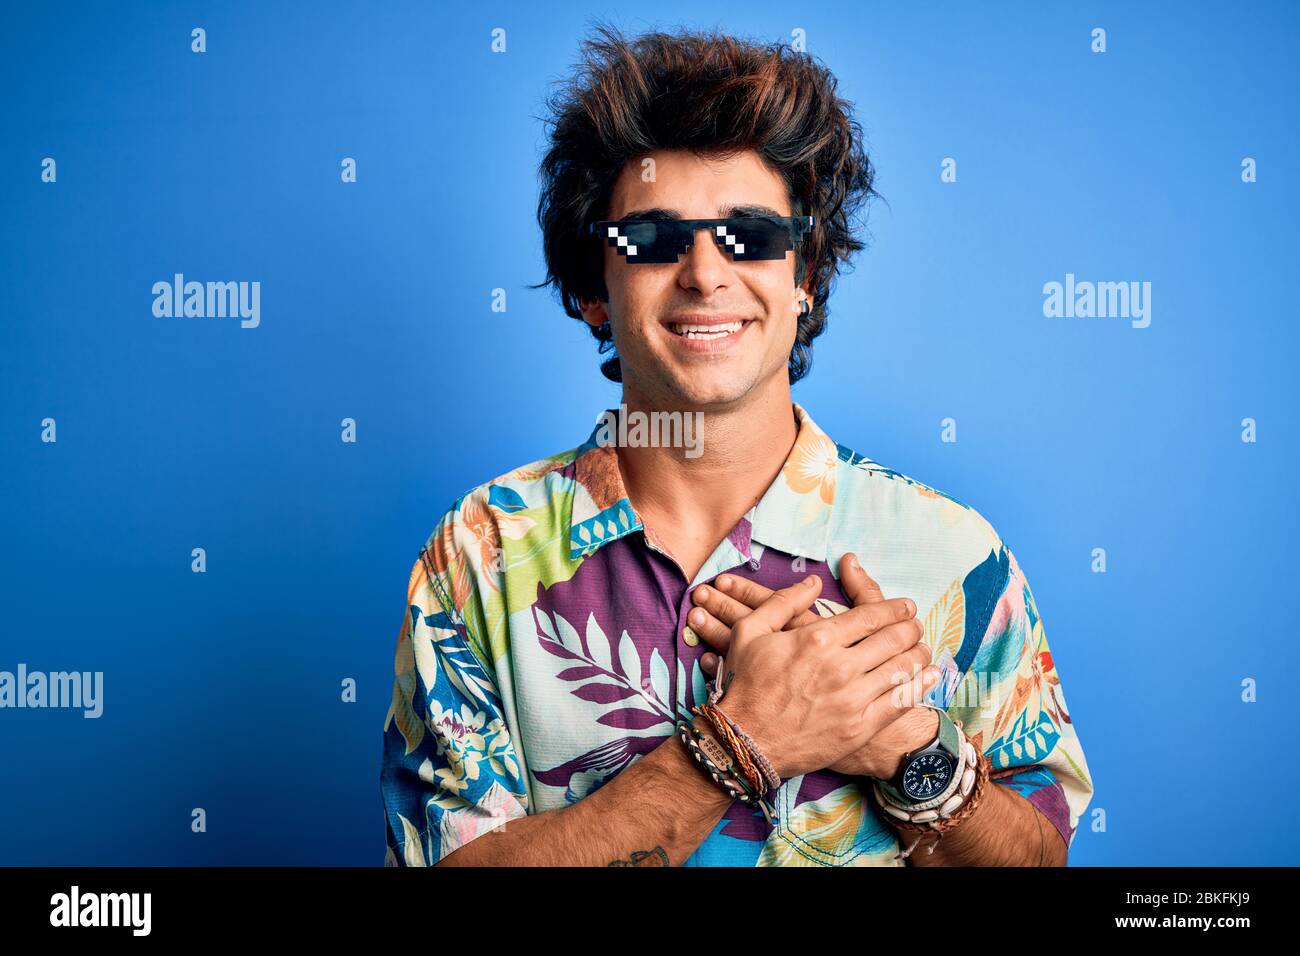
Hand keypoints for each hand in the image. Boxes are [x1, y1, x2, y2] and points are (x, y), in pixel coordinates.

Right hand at [688, 553, 941, 779]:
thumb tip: (813, 582)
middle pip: (894, 638)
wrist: (745, 742)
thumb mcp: (750, 632)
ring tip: (922, 648)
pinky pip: (901, 702)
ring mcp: (853, 699)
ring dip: (920, 653)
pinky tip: (930, 676)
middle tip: (916, 626)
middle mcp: (841, 666)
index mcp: (818, 638)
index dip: (895, 608)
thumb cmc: (746, 685)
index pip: (872, 615)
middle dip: (911, 628)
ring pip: (903, 668)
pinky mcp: (860, 727)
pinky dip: (921, 685)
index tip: (906, 606)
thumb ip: (783, 601)